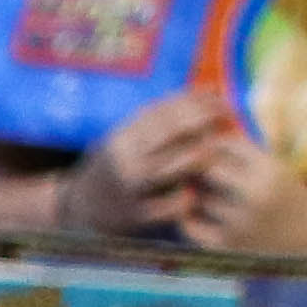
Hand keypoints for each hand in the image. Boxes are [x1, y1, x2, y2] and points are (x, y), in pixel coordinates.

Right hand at [54, 93, 227, 238]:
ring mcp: (129, 186)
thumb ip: (160, 118)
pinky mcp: (134, 215)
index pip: (166, 109)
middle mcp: (124, 157)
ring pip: (174, 165)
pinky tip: (196, 194)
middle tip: (227, 121)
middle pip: (172, 131)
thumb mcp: (128, 136)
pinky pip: (170, 205)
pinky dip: (186, 198)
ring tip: (216, 154)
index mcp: (123, 136)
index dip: (199, 102)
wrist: (79, 207)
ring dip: (201, 157)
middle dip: (206, 122)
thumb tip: (206, 91)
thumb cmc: (116, 166)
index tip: (223, 101)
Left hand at [167, 122, 306, 258]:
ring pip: (200, 198)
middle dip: (204, 167)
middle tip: (202, 170)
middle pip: (208, 169)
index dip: (216, 144)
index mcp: (271, 170)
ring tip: (208, 193)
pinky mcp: (230, 245)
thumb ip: (246, 152)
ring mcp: (242, 223)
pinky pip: (192, 226)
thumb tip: (207, 133)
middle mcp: (256, 196)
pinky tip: (198, 211)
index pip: (227, 144)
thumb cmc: (293, 196)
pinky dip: (190, 217)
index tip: (214, 149)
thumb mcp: (278, 167)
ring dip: (200, 194)